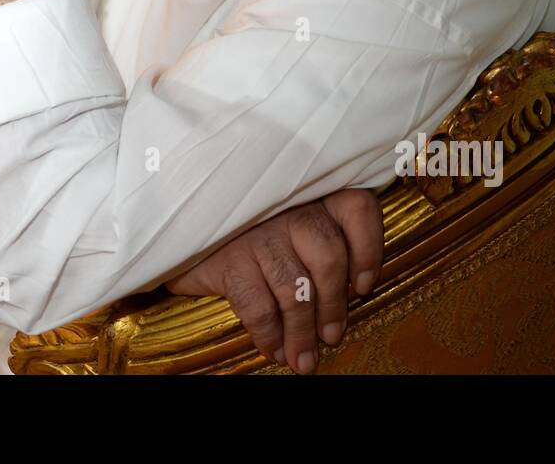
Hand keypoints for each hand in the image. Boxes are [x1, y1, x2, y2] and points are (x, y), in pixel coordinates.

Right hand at [164, 188, 383, 373]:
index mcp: (310, 195)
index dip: (369, 249)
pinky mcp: (229, 258)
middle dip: (334, 305)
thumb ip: (323, 243)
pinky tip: (274, 350)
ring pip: (295, 288)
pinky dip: (269, 335)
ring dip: (302, 332)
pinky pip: (259, 306)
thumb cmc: (247, 233)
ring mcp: (257, 232)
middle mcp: (287, 208)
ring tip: (303, 359)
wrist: (185, 230)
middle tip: (332, 336)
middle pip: (329, 256)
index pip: (356, 208)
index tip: (363, 286)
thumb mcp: (288, 224)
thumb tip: (353, 294)